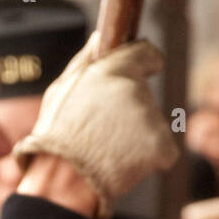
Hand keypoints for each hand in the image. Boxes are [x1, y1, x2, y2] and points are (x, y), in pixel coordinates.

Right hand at [16, 33, 177, 217]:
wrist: (64, 181)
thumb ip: (84, 61)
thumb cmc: (55, 137)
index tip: (147, 69)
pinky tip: (122, 163)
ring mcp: (151, 120)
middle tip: (100, 131)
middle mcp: (137, 91)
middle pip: (142, 97)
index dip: (145, 63)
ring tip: (106, 150)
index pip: (146, 54)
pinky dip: (148, 158)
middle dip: (127, 111)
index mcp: (114, 71)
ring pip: (150, 124)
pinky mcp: (163, 147)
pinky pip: (162, 149)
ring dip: (135, 136)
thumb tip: (99, 38)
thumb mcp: (59, 91)